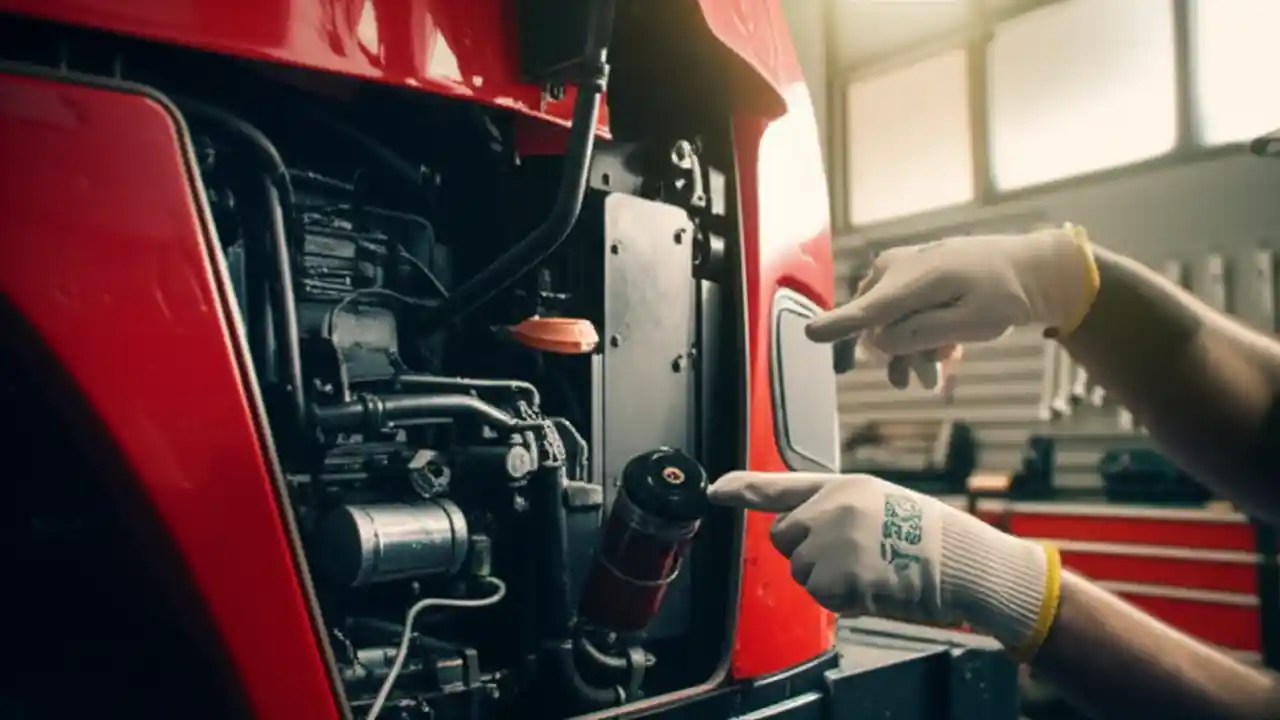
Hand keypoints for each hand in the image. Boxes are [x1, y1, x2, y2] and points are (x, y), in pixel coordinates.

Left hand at [709, 471, 1061, 657]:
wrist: (960, 560)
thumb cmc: (926, 535)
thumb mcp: (877, 502)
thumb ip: (833, 508)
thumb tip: (797, 525)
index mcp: (843, 486)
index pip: (782, 485)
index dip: (743, 488)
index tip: (715, 490)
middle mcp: (831, 509)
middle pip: (787, 539)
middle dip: (809, 553)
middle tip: (856, 555)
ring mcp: (834, 542)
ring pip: (802, 572)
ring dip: (829, 579)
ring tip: (872, 569)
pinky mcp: (840, 576)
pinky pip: (822, 595)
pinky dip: (843, 599)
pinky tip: (874, 585)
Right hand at [811, 227, 1099, 388]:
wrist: (1031, 269)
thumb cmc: (1005, 295)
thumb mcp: (972, 322)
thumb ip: (923, 333)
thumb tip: (879, 344)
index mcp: (912, 280)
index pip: (867, 310)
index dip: (837, 327)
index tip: (809, 335)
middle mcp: (897, 269)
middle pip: (874, 324)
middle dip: (893, 356)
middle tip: (920, 382)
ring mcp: (901, 270)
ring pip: (886, 321)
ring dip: (906, 351)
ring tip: (934, 374)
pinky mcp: (910, 275)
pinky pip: (898, 312)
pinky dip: (915, 334)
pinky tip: (941, 349)